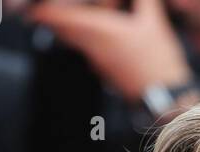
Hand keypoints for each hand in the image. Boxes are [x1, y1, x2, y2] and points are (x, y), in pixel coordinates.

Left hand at [30, 0, 192, 102]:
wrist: (166, 95)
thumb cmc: (158, 61)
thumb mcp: (153, 22)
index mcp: (98, 29)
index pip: (56, 17)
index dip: (41, 10)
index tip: (33, 8)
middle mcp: (90, 45)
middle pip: (59, 28)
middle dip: (52, 16)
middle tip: (47, 9)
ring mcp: (95, 60)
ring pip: (72, 39)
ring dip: (68, 27)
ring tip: (70, 17)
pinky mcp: (103, 70)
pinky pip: (86, 50)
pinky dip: (85, 40)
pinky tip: (99, 34)